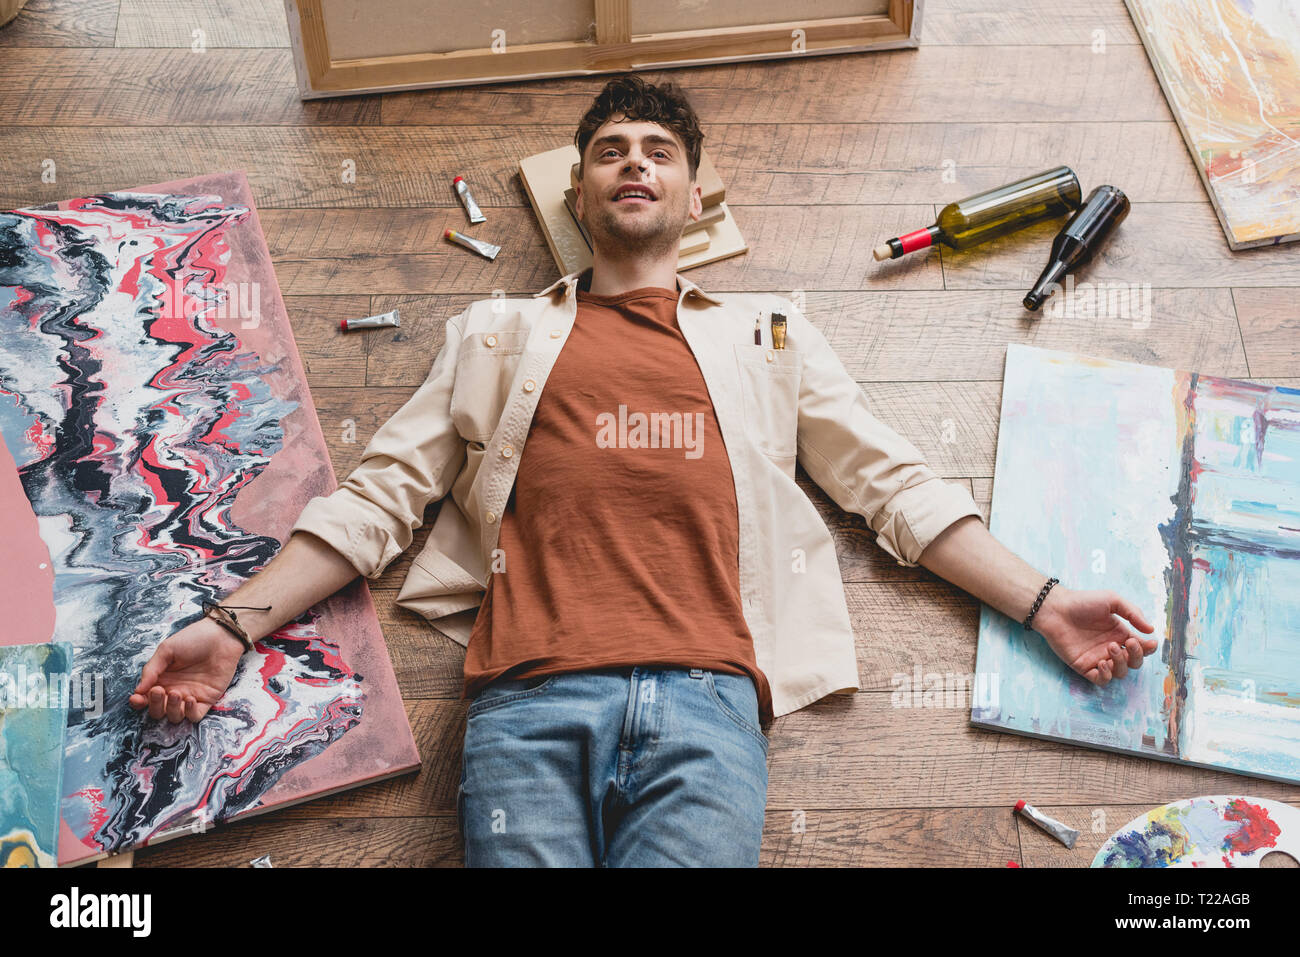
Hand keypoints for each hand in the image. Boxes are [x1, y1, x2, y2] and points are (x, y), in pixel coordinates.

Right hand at [128, 620, 245, 722]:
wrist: (221, 636)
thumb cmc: (193, 639)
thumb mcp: (167, 650)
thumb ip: (152, 670)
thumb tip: (138, 691)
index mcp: (161, 680)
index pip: (145, 699)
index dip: (138, 702)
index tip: (136, 698)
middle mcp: (173, 691)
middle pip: (158, 711)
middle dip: (155, 705)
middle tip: (159, 690)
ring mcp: (190, 696)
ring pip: (175, 717)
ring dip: (172, 709)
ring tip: (176, 693)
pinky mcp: (207, 700)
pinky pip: (195, 716)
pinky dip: (190, 712)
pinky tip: (190, 699)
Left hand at [1031, 585, 1157, 685]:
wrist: (1056, 609)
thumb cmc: (1082, 602)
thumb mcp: (1112, 600)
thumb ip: (1133, 613)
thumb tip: (1151, 630)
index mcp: (1120, 634)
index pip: (1142, 648)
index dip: (1149, 649)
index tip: (1150, 642)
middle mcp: (1111, 648)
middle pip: (1134, 663)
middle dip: (1136, 656)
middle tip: (1127, 642)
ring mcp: (1098, 658)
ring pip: (1120, 673)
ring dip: (1121, 664)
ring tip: (1110, 647)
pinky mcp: (1084, 666)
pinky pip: (1101, 680)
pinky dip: (1106, 675)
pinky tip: (1102, 662)